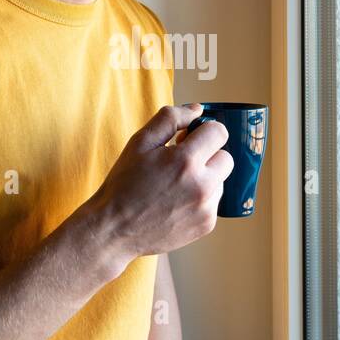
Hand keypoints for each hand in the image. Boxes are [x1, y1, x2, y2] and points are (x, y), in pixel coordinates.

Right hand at [80, 104, 234, 264]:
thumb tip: (197, 110)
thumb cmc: (124, 184)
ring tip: (175, 186)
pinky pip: (213, 203)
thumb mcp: (140, 143)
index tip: (189, 139)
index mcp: (185, 161)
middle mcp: (202, 186)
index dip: (203, 131)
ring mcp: (206, 208)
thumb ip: (170, 119)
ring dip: (205, 178)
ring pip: (220, 181)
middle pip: (225, 157)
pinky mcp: (206, 225)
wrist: (114, 229)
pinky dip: (200, 200)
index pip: (219, 132)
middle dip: (207, 156)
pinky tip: (176, 203)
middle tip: (181, 163)